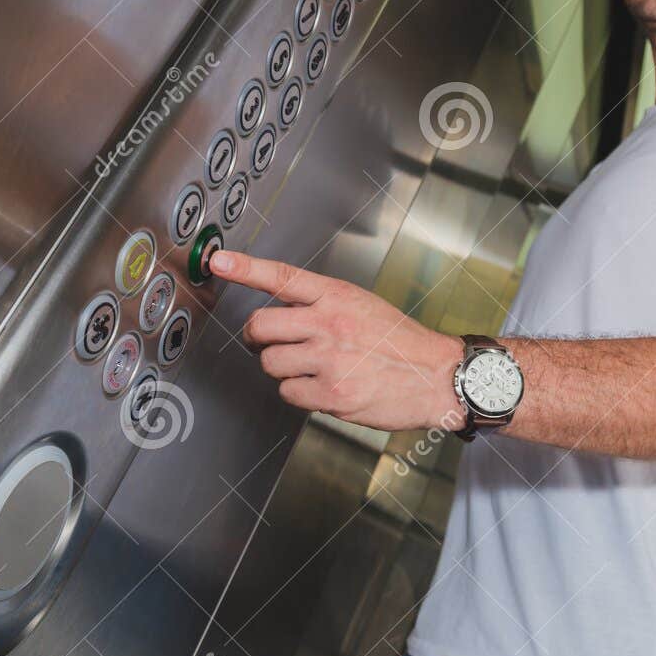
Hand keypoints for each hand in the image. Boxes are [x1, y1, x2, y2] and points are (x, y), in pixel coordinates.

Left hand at [207, 249, 465, 433]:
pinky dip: (298, 393)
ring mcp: (329, 359)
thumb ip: (322, 303)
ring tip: (308, 367)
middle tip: (267, 342)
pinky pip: (288, 392)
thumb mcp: (362, 305)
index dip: (245, 268)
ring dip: (281, 368)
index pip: (282, 277)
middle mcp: (330, 324)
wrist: (435, 377)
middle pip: (261, 325)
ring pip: (270, 363)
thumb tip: (281, 308)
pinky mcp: (332, 393)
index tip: (219, 261)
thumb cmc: (401, 343)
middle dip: (257, 337)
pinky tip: (322, 387)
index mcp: (337, 296)